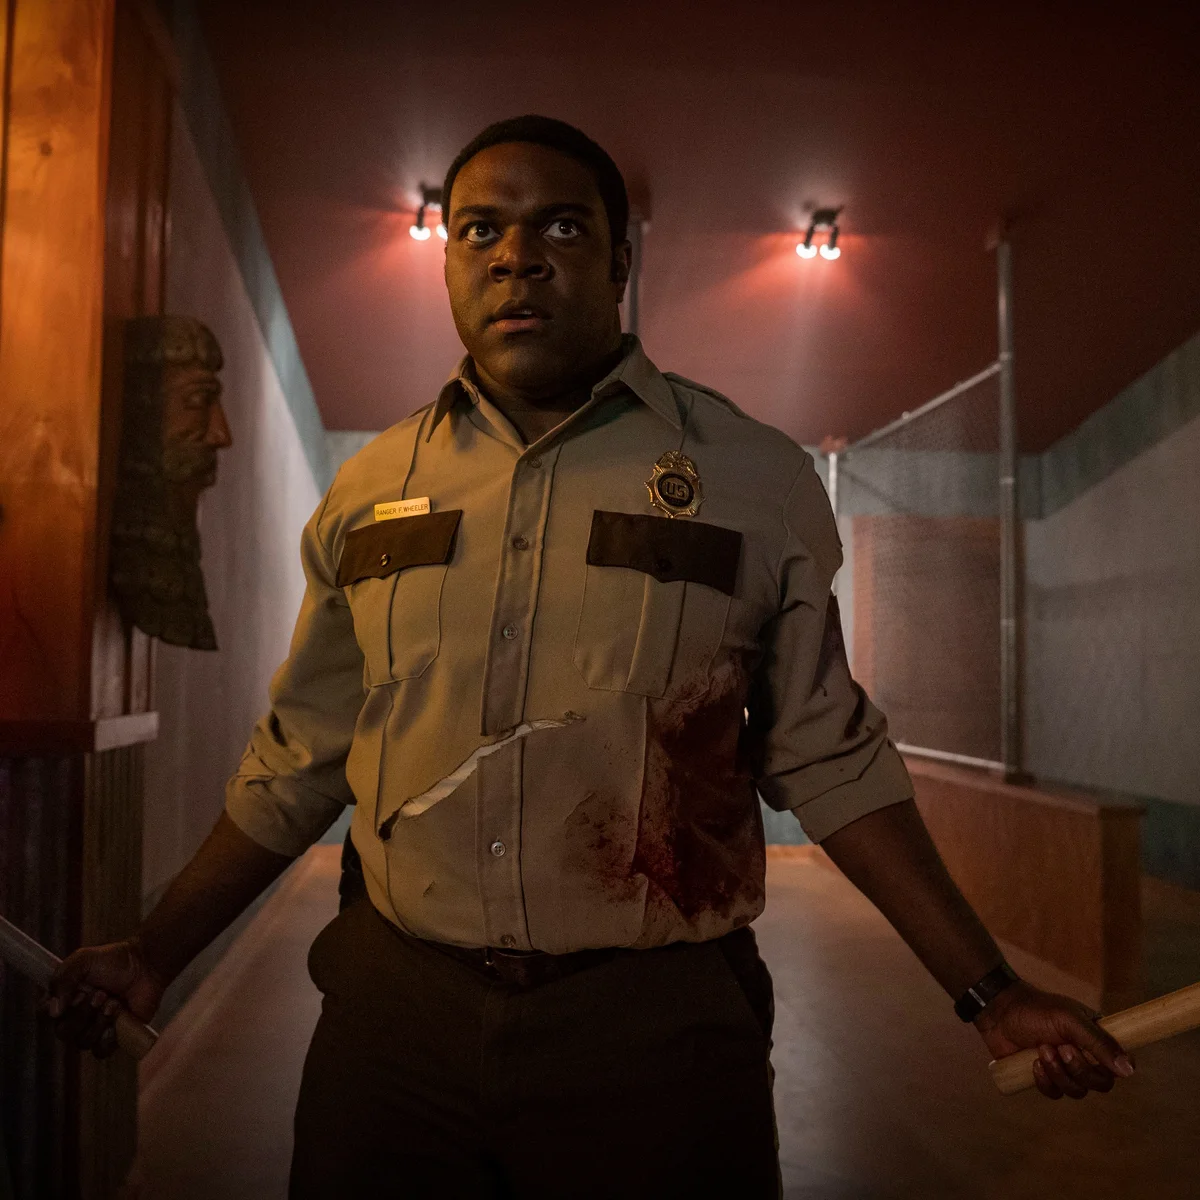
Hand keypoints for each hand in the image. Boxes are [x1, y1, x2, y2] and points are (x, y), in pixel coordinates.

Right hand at [43, 939, 165, 1058]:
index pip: (44, 1015)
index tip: (76, 993)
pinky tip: (119, 1018)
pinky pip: (100, 1051)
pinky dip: (109, 1037)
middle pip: (63, 1032)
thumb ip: (62, 979)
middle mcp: (74, 1017)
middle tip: (101, 994)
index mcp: (63, 1000)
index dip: (58, 1009)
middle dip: (83, 1013)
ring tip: (114, 1002)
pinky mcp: (112, 1038)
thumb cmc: (113, 961)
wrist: (145, 966)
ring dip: (99, 1021)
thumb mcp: (83, 959)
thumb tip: (53, 1011)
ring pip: (82, 1042)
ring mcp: (93, 1029)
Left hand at [974, 980, 1134, 1099]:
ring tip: (1042, 1049)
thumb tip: (1130, 1071)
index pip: (1119, 1065)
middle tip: (1060, 1048)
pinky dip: (1045, 1082)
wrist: (999, 1012)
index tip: (1095, 1058)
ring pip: (1077, 1091)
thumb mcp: (1070, 1021)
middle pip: (1100, 1083)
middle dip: (1079, 1069)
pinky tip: (1033, 1064)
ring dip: (1058, 1073)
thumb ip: (1100, 1043)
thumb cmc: (1036, 1010)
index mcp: (1096, 1038)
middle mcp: (1085, 1056)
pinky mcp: (1045, 1078)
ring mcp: (1064, 1068)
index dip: (1113, 1068)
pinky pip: (1055, 1094)